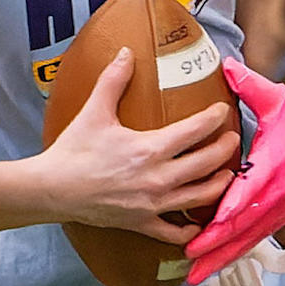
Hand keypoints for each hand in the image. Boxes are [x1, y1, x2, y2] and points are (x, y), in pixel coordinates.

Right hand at [28, 50, 246, 239]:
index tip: (221, 110)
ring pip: (200, 197)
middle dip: (225, 149)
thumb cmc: (73, 151)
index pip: (194, 130)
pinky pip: (174, 233)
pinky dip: (190, 230)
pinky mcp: (142, 223)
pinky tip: (197, 223)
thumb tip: (127, 52)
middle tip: (232, 139)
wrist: (52, 190)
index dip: (213, 118)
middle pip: (207, 164)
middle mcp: (158, 178)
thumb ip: (113, 80)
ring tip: (226, 173)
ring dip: (219, 184)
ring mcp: (152, 204)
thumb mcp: (94, 111)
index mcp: (150, 148)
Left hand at [181, 59, 284, 280]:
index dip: (223, 216)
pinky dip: (240, 249)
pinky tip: (221, 261)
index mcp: (278, 163)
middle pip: (246, 226)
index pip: (247, 194)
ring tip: (198, 275)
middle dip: (215, 247)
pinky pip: (261, 233)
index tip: (200, 232)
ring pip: (253, 237)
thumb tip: (225, 64)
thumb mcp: (276, 97)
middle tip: (188, 265)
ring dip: (225, 256)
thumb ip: (248, 84)